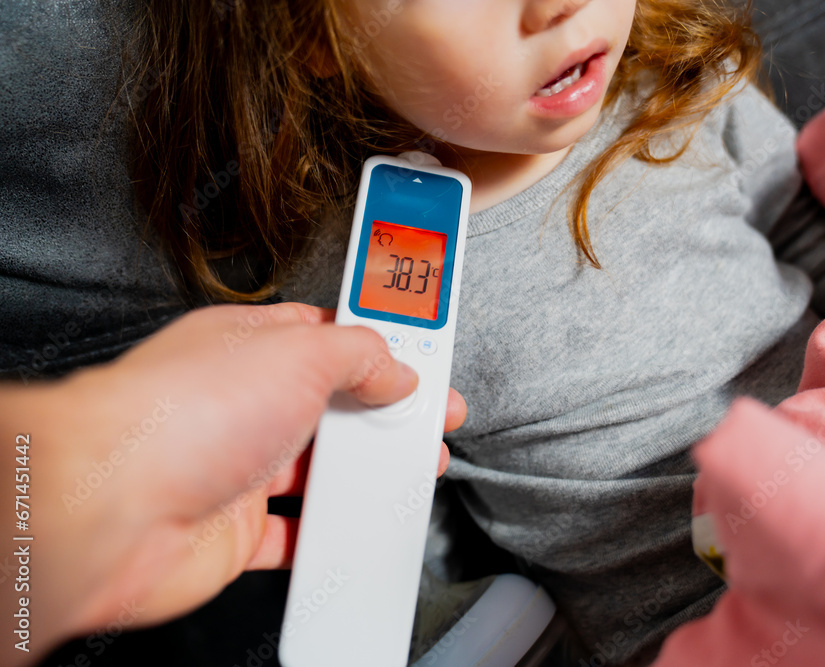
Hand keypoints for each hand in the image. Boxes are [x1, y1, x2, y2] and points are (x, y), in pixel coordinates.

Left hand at [0, 303, 465, 662]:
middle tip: (431, 423)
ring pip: (318, 470)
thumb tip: (395, 368)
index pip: (330, 335)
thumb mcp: (299, 353)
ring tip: (409, 475)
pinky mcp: (232, 528)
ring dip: (364, 476)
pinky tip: (350, 528)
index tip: (424, 357)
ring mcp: (235, 466)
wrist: (110, 509)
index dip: (383, 346)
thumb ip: (360, 355)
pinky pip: (292, 534)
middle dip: (386, 416)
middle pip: (332, 405)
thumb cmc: (177, 415)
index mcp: (252, 344)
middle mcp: (241, 401)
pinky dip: (325, 536)